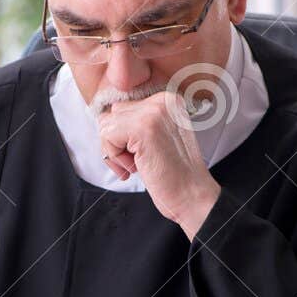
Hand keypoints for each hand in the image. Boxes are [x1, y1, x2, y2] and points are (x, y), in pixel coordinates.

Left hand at [95, 90, 221, 239]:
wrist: (192, 195)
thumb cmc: (173, 174)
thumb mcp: (157, 138)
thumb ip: (137, 123)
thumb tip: (104, 118)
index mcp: (168, 100)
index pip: (123, 108)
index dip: (123, 136)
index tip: (138, 155)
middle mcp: (162, 101)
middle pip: (112, 114)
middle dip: (116, 142)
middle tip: (137, 162)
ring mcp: (153, 111)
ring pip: (106, 124)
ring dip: (115, 151)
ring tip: (139, 164)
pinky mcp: (142, 127)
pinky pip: (107, 136)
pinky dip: (115, 157)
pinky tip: (137, 166)